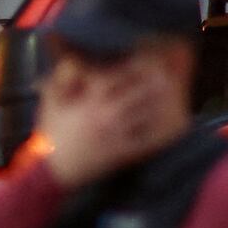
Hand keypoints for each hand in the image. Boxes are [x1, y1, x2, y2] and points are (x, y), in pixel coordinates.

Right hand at [37, 54, 186, 188]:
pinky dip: (159, 131)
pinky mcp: (121, 151)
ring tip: (175, 91)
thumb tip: (70, 61)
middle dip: (154, 81)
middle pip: (138, 92)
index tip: (147, 59)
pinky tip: (168, 123)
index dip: (135, 66)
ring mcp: (116, 134)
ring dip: (161, 102)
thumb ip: (61, 79)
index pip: (118, 77)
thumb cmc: (52, 132)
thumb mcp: (52, 101)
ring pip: (146, 114)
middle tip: (168, 71)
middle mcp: (106, 114)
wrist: (53, 168)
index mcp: (90, 100)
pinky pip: (145, 140)